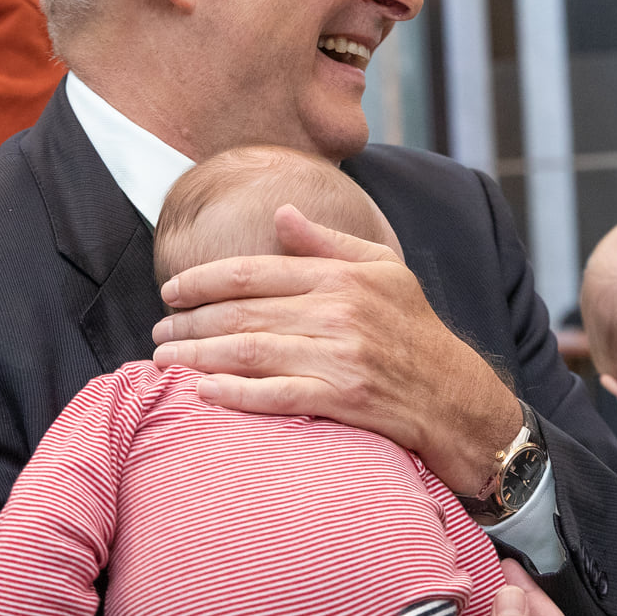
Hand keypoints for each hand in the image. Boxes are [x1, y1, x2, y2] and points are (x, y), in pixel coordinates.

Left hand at [152, 204, 521, 493]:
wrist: (459, 398)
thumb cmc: (417, 332)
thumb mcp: (386, 271)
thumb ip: (331, 244)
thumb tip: (283, 215)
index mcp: (343, 277)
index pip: (255, 271)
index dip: (203, 280)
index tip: (170, 289)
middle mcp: (340, 313)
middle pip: (243, 314)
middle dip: (189, 321)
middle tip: (157, 329)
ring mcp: (341, 358)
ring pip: (250, 353)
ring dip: (197, 356)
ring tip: (163, 359)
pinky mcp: (345, 400)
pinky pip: (277, 396)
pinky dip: (235, 395)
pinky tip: (202, 392)